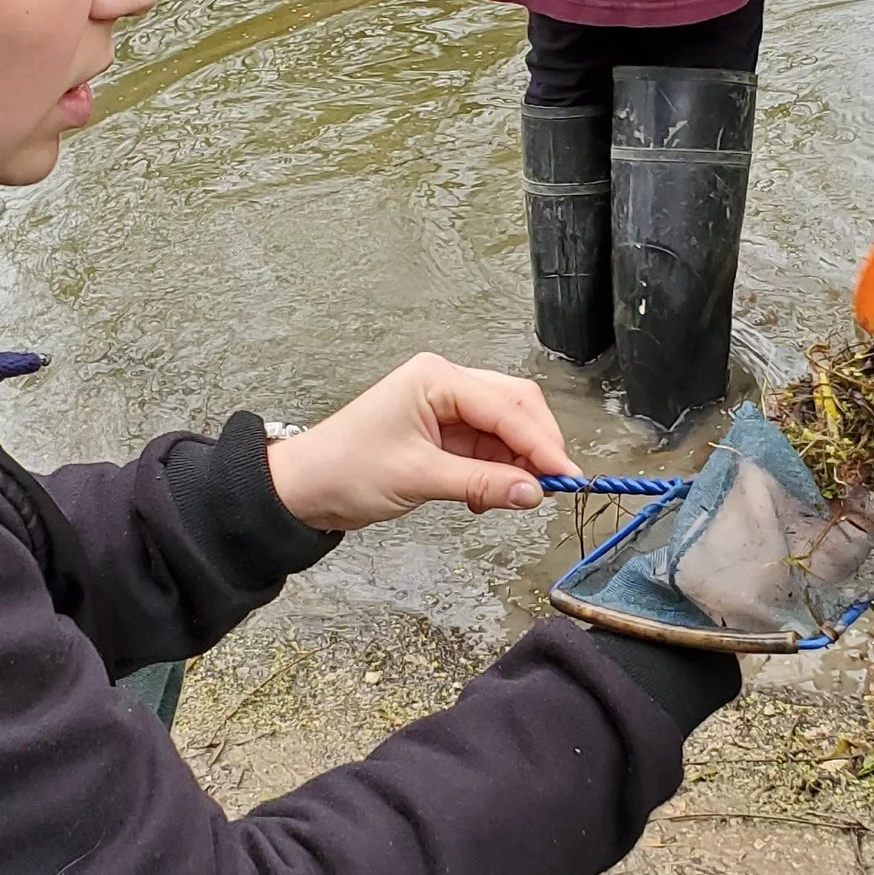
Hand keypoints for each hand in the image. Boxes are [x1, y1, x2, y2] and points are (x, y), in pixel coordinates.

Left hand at [265, 357, 567, 531]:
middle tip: (554, 486)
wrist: (306, 488)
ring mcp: (446, 408)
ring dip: (519, 463)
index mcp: (437, 378)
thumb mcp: (419, 478)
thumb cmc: (346, 469)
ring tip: (516, 496)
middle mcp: (445, 384)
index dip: (541, 443)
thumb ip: (482, 483)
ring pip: (507, 428)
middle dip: (537, 446)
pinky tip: (492, 495)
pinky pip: (489, 447)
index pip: (507, 406)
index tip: (566, 476)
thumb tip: (532, 492)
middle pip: (516, 407)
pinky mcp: (445, 433)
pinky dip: (500, 471)